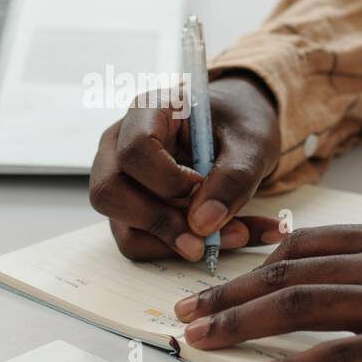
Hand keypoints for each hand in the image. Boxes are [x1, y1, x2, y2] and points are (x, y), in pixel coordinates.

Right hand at [89, 73, 282, 260]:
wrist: (238, 132)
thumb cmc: (239, 126)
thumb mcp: (252, 144)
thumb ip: (233, 179)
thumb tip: (202, 225)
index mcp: (148, 111)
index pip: (135, 149)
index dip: (167, 180)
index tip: (202, 186)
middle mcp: (120, 144)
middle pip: (109, 192)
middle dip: (159, 222)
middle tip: (205, 238)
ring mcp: (120, 179)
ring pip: (122, 226)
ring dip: (173, 243)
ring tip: (229, 236)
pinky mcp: (130, 209)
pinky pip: (139, 241)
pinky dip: (178, 250)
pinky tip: (218, 239)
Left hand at [173, 223, 361, 361]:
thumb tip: (339, 267)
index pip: (301, 243)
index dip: (252, 263)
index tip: (221, 278)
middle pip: (283, 273)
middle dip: (226, 292)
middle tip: (186, 311)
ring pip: (295, 305)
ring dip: (238, 323)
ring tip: (199, 340)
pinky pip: (332, 356)